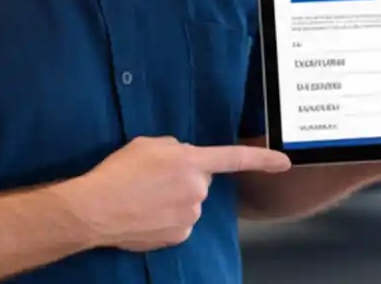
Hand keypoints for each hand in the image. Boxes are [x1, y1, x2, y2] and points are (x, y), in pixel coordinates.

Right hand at [65, 136, 290, 250]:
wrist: (96, 208)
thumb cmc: (117, 172)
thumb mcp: (147, 144)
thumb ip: (175, 149)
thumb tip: (183, 160)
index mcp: (190, 161)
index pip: (234, 159)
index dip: (262, 159)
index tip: (284, 162)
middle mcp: (196, 189)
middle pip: (200, 181)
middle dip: (184, 178)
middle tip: (152, 178)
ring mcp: (190, 215)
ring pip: (189, 202)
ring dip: (173, 198)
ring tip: (143, 196)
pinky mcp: (179, 235)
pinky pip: (179, 222)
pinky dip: (166, 218)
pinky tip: (145, 214)